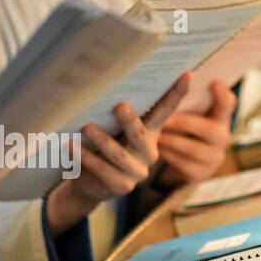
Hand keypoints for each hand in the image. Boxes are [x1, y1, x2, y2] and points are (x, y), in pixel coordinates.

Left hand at [46, 73, 190, 233]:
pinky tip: (72, 146)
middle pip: (141, 135)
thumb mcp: (109, 127)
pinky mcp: (122, 186)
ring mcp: (137, 171)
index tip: (188, 73)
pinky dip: (86, 157)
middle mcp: (148, 152)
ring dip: (102, 140)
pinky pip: (103, 170)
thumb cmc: (99, 146)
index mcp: (150, 133)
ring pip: (119, 154)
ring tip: (87, 127)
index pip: (166, 111)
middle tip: (120, 106)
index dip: (177, 94)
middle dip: (131, 121)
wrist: (87, 182)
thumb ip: (114, 113)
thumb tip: (104, 82)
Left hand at [156, 80, 234, 186]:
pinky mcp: (200, 174)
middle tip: (164, 119)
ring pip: (193, 149)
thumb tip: (166, 79)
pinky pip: (182, 164)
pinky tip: (153, 149)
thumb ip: (181, 101)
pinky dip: (166, 155)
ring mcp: (213, 158)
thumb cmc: (178, 129)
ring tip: (152, 134)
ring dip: (170, 140)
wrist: (179, 163)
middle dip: (184, 123)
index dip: (222, 95)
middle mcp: (222, 137)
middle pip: (210, 130)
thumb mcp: (184, 113)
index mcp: (219, 117)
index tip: (213, 83)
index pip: (227, 104)